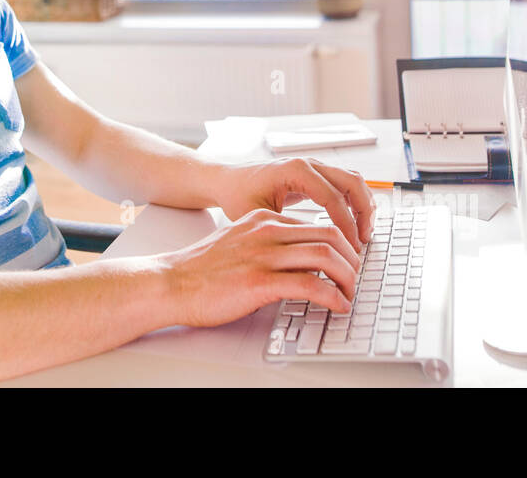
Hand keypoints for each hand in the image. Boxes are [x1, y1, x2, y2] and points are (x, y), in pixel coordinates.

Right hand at [158, 208, 359, 326]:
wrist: (170, 283)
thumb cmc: (201, 270)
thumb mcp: (237, 243)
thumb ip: (266, 244)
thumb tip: (297, 261)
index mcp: (262, 220)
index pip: (317, 224)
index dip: (341, 244)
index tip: (348, 262)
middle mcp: (266, 232)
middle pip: (330, 235)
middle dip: (352, 258)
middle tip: (356, 277)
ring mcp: (263, 255)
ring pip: (326, 256)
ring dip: (348, 278)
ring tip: (351, 293)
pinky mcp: (260, 281)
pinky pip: (311, 285)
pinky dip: (333, 297)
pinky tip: (338, 306)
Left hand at [209, 156, 375, 252]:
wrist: (227, 181)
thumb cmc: (238, 195)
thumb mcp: (257, 216)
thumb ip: (283, 231)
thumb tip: (308, 255)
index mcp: (295, 170)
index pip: (332, 197)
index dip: (345, 224)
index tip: (351, 247)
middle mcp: (308, 164)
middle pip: (352, 181)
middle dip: (363, 211)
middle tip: (364, 240)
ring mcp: (313, 167)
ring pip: (352, 181)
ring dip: (363, 206)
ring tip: (363, 234)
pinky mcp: (315, 175)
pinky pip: (344, 185)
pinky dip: (354, 202)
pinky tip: (353, 225)